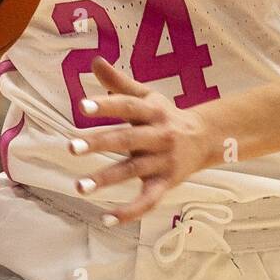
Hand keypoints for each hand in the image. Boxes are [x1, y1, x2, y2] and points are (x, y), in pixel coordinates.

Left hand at [67, 57, 220, 221]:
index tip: (82, 106)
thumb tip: (94, 61)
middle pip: (127, 139)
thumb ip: (120, 83)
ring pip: (132, 171)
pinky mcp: (166, 183)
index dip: (106, 105)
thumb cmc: (167, 116)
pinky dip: (129, 212)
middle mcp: (158, 136)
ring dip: (106, 179)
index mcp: (153, 112)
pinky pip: (148, 200)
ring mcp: (162, 162)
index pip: (127, 106)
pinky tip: (106, 218)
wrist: (207, 139)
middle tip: (72, 147)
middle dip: (100, 143)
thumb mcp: (148, 97)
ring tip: (79, 186)